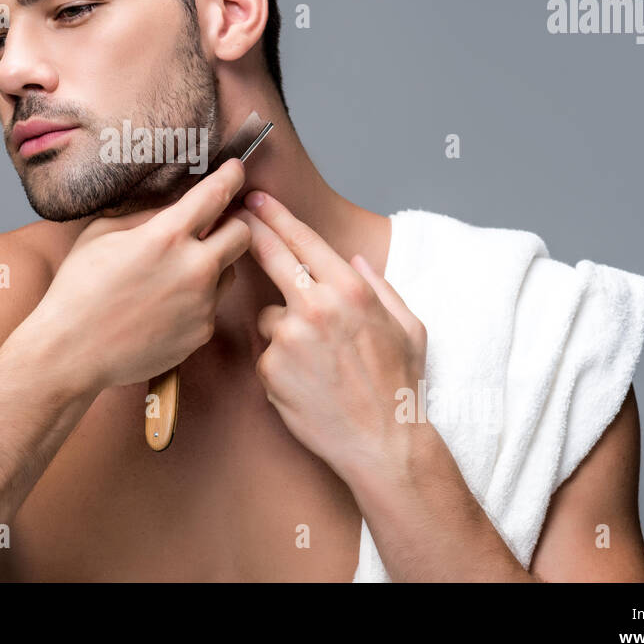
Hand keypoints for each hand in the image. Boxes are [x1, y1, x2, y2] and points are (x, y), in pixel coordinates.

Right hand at [30, 159, 251, 390]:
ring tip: (176, 272)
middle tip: (214, 224)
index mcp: (166, 237)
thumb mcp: (102, 234)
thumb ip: (146, 217)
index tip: (236, 170)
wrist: (72, 351)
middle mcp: (193, 268)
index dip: (231, 177)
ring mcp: (201, 304)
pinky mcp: (202, 332)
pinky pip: (212, 304)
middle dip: (232, 223)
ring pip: (230, 271)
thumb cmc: (78, 289)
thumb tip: (174, 208)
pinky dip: (197, 299)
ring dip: (214, 263)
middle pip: (242, 233)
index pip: (215, 195)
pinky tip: (165, 304)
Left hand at [237, 191, 428, 482]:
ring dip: (283, 329)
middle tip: (234, 218)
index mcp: (352, 290)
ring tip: (318, 362)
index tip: (257, 200)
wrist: (384, 443)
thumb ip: (381, 287)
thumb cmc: (399, 386)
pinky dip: (281, 363)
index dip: (276, 216)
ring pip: (270, 316)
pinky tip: (308, 383)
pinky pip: (267, 354)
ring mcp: (288, 337)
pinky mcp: (269, 368)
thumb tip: (356, 259)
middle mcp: (317, 306)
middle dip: (251, 233)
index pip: (304, 240)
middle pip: (271, 256)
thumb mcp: (409, 326)